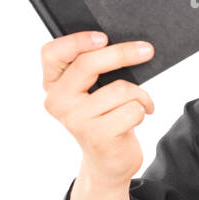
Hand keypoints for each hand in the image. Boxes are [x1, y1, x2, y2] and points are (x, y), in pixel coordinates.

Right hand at [41, 32, 156, 186]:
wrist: (109, 162)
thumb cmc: (104, 118)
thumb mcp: (93, 91)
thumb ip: (95, 69)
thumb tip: (129, 45)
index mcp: (53, 85)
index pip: (52, 53)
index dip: (77, 41)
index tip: (103, 37)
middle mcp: (58, 102)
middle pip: (88, 64)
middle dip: (123, 53)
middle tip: (147, 50)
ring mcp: (76, 120)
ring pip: (120, 89)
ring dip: (139, 94)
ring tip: (140, 103)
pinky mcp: (98, 135)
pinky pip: (132, 109)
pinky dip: (143, 110)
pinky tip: (138, 118)